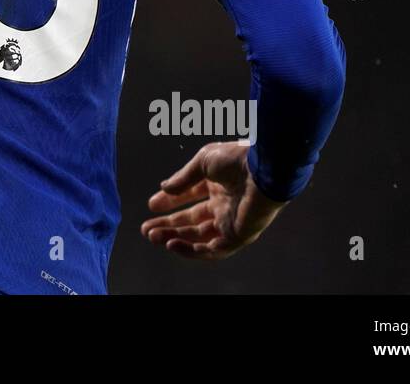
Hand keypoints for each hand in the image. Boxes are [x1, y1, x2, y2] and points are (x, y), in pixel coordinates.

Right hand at [140, 141, 286, 260]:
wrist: (263, 169)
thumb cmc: (236, 159)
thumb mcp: (203, 162)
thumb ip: (184, 178)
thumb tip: (164, 188)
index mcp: (217, 185)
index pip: (189, 197)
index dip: (170, 202)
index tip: (151, 204)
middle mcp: (224, 204)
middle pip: (192, 221)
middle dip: (168, 225)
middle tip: (146, 229)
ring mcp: (232, 221)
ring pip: (200, 237)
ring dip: (176, 239)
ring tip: (154, 237)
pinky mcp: (239, 236)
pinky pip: (215, 250)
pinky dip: (194, 250)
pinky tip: (174, 245)